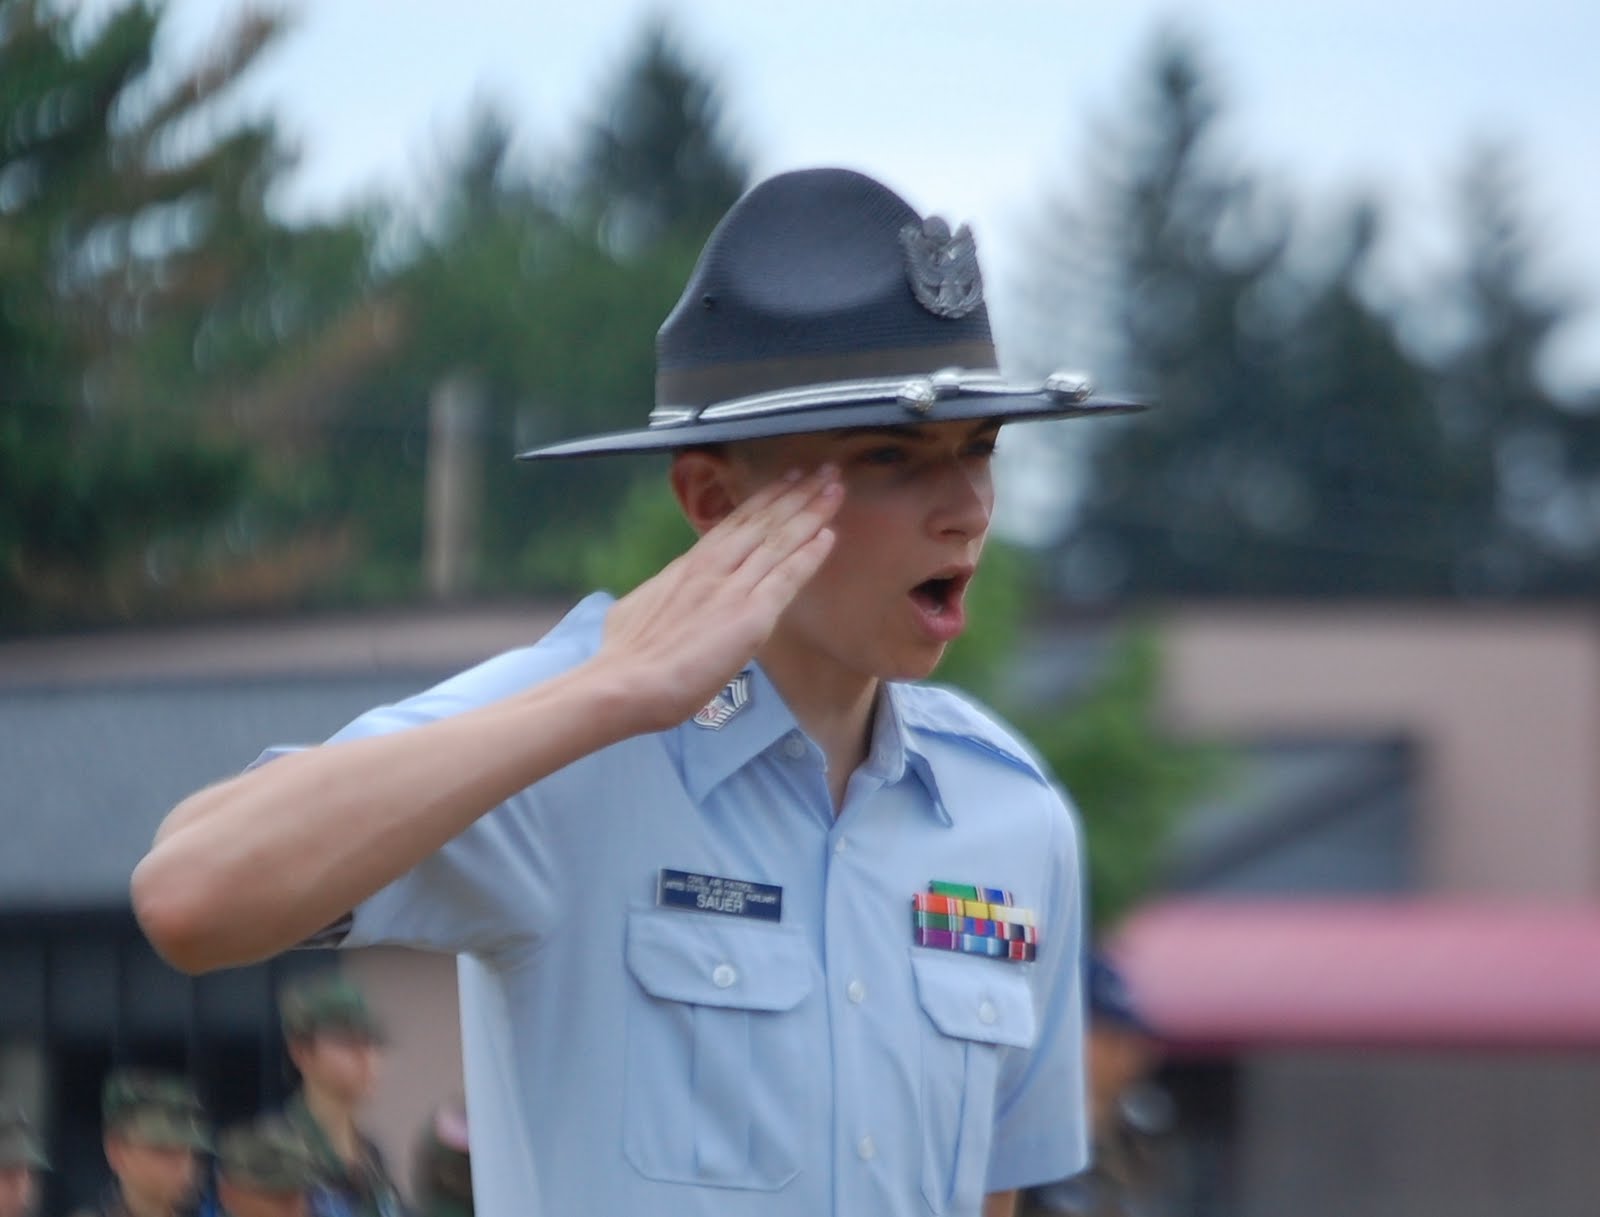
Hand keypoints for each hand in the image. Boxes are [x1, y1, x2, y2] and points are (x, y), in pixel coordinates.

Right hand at [594, 465, 841, 731]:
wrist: (625, 681)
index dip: (767, 499)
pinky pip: (787, 578)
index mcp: (689, 564)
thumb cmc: (625, 654)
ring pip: (780, 540)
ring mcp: (733, 588)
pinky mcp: (750, 616)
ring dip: (812, 512)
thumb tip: (664, 596)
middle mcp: (714, 566)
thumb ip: (664, 594)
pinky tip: (829, 536)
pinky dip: (810, 555)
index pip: (736, 522)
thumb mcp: (640, 606)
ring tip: (835, 487)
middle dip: (798, 492)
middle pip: (764, 521)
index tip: (789, 479)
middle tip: (826, 469)